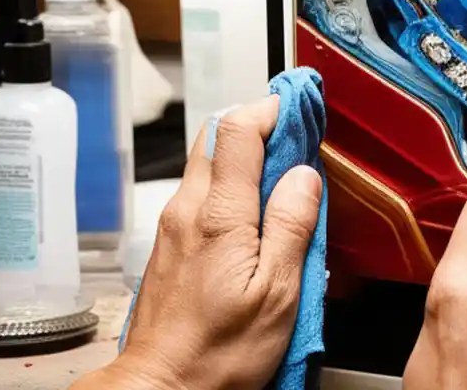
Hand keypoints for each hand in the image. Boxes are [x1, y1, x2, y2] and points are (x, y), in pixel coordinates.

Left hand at [73, 96, 321, 389]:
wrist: (161, 387)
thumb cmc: (219, 352)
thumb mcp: (277, 293)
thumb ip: (292, 226)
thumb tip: (305, 176)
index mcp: (219, 216)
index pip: (237, 129)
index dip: (272, 108)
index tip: (302, 105)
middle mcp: (188, 211)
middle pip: (217, 135)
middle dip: (260, 124)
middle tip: (298, 134)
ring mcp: (173, 226)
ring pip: (208, 163)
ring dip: (247, 154)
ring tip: (285, 175)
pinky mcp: (170, 244)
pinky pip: (203, 193)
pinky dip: (233, 184)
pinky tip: (258, 211)